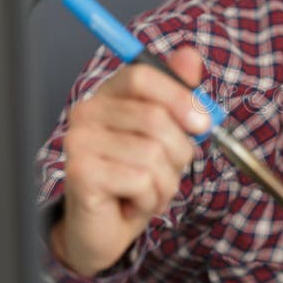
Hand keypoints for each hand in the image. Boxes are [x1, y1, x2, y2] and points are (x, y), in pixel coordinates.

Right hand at [50, 47, 210, 276]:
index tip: (203, 122)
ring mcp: (80, 142)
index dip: (179, 96)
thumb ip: (178, 94)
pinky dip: (151, 199)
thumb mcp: (168, 133)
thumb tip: (189, 55)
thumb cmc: (137, 176)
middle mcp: (88, 112)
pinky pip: (141, 181)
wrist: (107, 227)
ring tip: (149, 189)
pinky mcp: (81, 173)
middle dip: (179, 152)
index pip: (143, 76)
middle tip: (169, 169)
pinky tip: (134, 202)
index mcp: (110, 94)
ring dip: (166, 182)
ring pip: (153, 154)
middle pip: (154, 118)